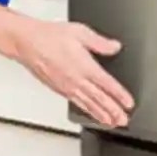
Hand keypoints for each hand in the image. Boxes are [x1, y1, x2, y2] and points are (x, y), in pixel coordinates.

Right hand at [11, 18, 134, 127]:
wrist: (28, 43)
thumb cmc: (50, 36)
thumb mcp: (80, 32)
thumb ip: (99, 42)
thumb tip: (115, 47)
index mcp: (84, 66)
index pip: (107, 84)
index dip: (120, 95)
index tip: (129, 103)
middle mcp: (76, 79)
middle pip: (99, 99)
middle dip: (113, 111)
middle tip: (124, 120)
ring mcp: (67, 86)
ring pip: (88, 104)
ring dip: (101, 115)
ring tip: (111, 123)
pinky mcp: (59, 89)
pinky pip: (76, 103)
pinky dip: (86, 111)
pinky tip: (91, 113)